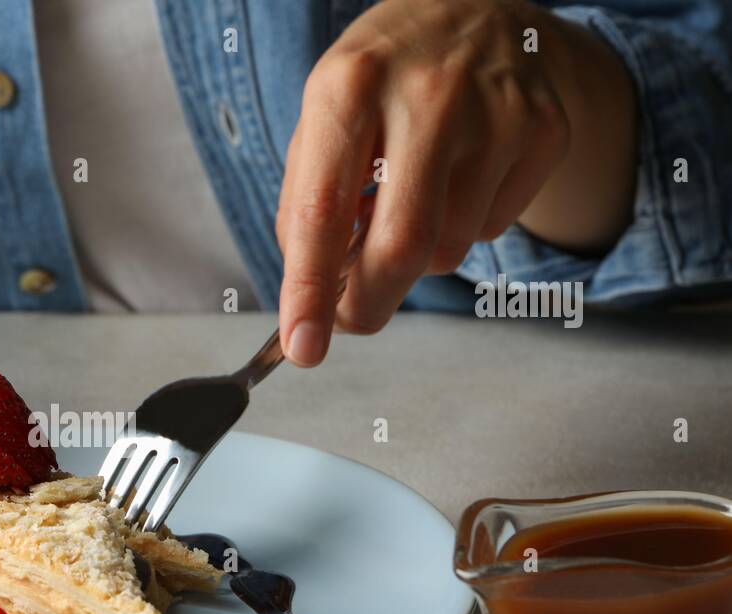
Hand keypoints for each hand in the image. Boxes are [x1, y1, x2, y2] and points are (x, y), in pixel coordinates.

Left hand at [276, 0, 636, 365]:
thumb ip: (308, 204)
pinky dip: (462, 226)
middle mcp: (427, 94)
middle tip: (350, 319)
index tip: (302, 347)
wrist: (482, 9)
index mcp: (350, 86)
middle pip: (400, 246)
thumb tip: (312, 296)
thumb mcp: (324, 117)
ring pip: (446, 250)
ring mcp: (497, 113)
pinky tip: (459, 174)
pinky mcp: (544, 132)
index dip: (309, 289)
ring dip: (416, 253)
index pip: (324, 210)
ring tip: (412, 195)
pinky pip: (489, 230)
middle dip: (368, 303)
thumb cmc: (384, 77)